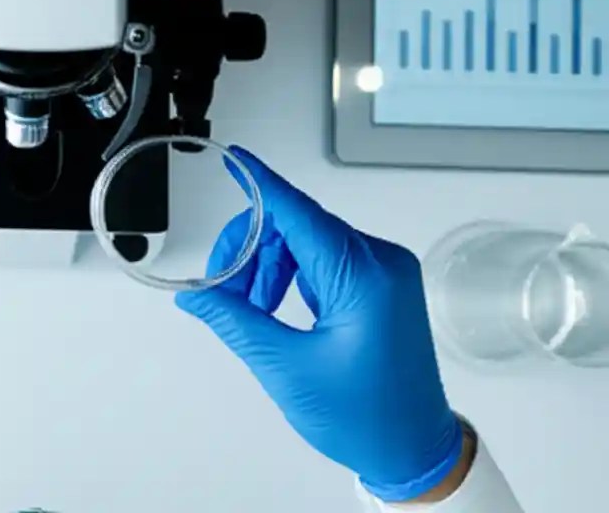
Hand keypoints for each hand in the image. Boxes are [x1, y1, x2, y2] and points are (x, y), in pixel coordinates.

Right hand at [175, 148, 462, 502]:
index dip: (262, 185)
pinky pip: (324, 260)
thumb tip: (195, 295)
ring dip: (267, 266)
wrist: (413, 448)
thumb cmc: (366, 417)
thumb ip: (235, 320)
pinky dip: (290, 276)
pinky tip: (270, 306)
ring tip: (247, 309)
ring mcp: (384, 273)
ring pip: (306, 242)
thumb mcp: (285, 367)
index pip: (300, 213)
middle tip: (221, 288)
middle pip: (297, 225)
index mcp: (364, 277)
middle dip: (250, 249)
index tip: (236, 160)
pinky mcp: (380, 286)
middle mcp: (381, 263)